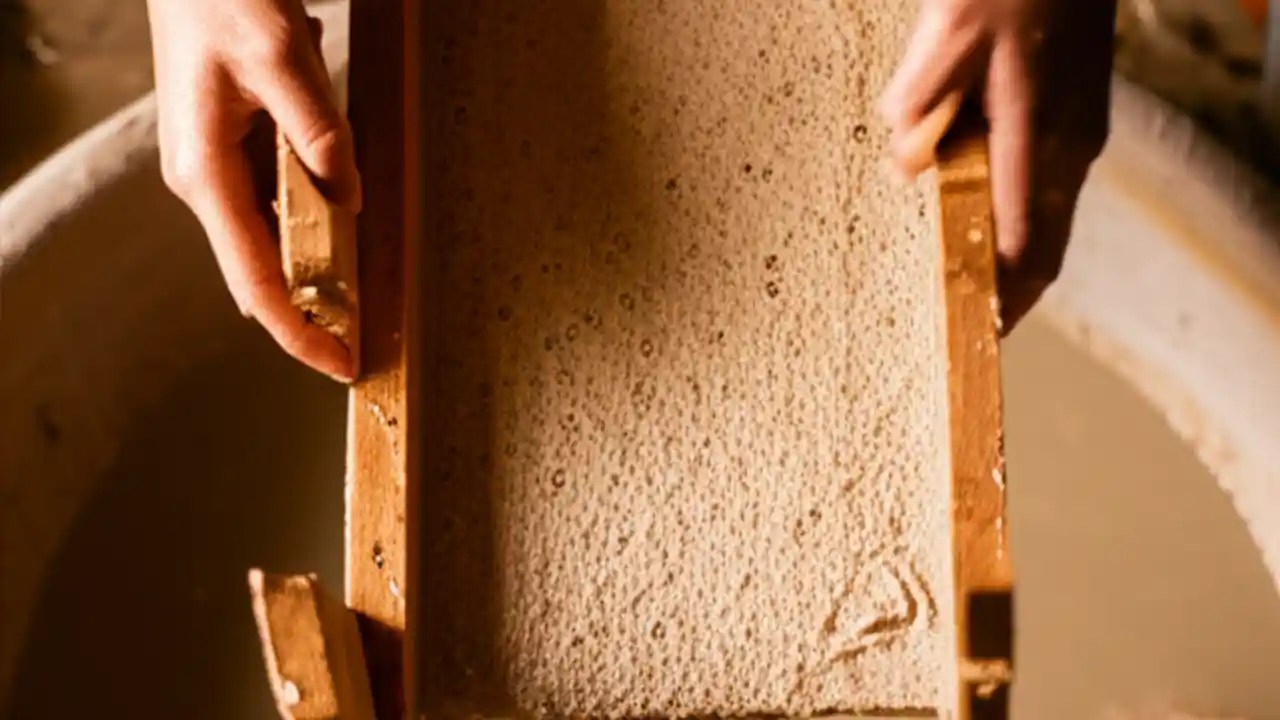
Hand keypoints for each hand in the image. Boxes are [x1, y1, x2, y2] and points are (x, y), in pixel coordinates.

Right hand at [147, 0, 359, 380]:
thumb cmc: (224, 2)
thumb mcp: (283, 58)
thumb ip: (320, 133)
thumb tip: (350, 197)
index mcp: (207, 174)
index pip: (255, 282)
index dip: (298, 334)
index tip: (340, 365)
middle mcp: (204, 183)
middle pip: (260, 275)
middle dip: (309, 316)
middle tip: (362, 346)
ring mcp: (215, 171)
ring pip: (268, 244)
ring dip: (313, 277)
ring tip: (361, 306)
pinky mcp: (231, 153)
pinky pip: (272, 210)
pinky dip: (309, 234)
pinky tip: (341, 240)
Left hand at [880, 0, 1115, 331]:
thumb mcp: (947, 34)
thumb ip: (920, 104)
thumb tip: (906, 165)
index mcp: (1041, 137)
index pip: (1025, 247)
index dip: (1003, 300)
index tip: (976, 337)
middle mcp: (1071, 147)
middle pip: (1045, 248)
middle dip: (1012, 297)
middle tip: (973, 333)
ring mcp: (1079, 133)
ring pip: (1048, 221)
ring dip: (1013, 260)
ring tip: (970, 292)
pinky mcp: (1072, 116)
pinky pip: (1044, 189)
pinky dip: (1016, 220)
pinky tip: (978, 220)